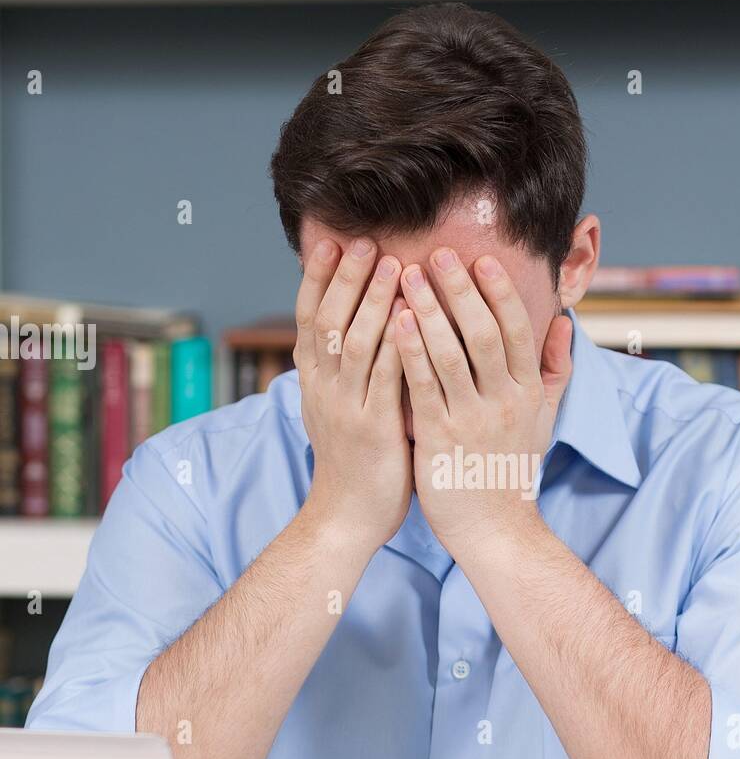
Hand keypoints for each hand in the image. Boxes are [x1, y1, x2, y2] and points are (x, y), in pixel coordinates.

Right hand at [295, 237, 411, 553]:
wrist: (346, 517)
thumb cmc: (354, 461)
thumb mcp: (340, 408)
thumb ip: (349, 369)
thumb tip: (361, 328)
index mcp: (315, 381)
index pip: (310, 317)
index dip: (320, 279)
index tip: (333, 242)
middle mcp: (323, 388)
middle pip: (328, 319)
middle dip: (347, 278)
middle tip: (364, 240)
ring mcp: (345, 407)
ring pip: (354, 342)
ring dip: (372, 300)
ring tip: (390, 264)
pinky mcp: (372, 428)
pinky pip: (383, 378)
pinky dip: (395, 344)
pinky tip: (410, 318)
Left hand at [394, 249, 571, 560]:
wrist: (496, 531)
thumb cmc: (512, 469)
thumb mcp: (543, 419)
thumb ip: (553, 370)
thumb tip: (564, 323)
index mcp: (528, 393)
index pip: (518, 331)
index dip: (500, 293)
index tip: (480, 260)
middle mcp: (505, 402)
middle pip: (485, 334)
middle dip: (460, 291)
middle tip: (437, 253)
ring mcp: (473, 421)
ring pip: (451, 356)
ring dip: (429, 311)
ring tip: (405, 277)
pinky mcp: (441, 440)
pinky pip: (424, 388)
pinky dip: (410, 353)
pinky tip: (394, 324)